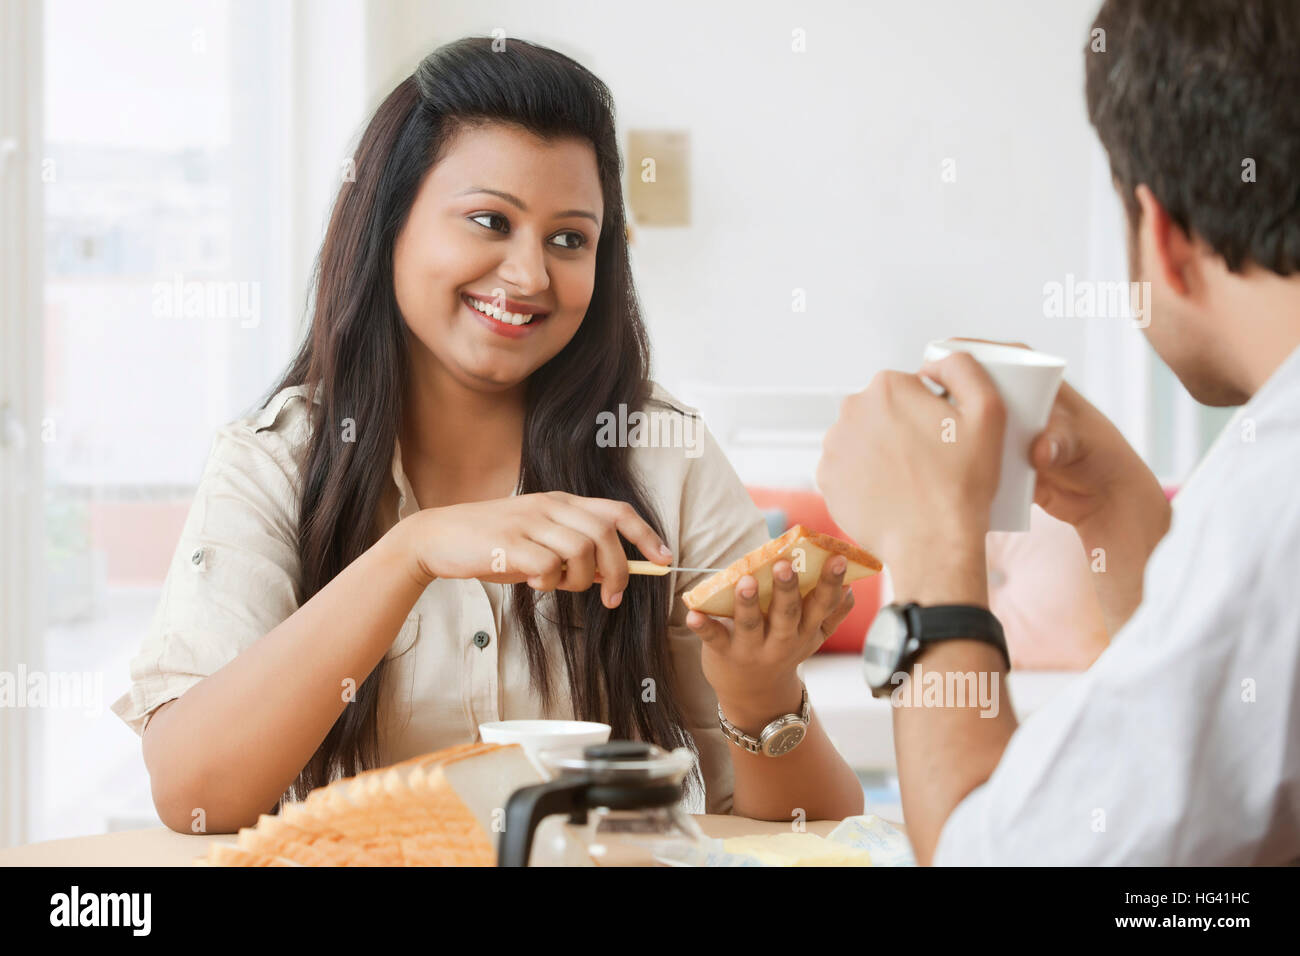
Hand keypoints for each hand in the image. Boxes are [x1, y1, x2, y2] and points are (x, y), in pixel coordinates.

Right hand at [397, 491, 671, 608]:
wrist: (437, 538)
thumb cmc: (492, 545)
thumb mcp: (537, 541)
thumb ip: (571, 551)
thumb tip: (610, 575)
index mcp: (560, 502)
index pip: (616, 511)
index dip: (646, 534)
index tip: (663, 558)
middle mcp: (549, 506)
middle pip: (605, 535)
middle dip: (619, 570)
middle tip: (612, 597)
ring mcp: (529, 523)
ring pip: (581, 550)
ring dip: (580, 579)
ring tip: (559, 586)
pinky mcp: (509, 544)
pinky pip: (548, 566)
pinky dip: (549, 581)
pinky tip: (534, 583)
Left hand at [687, 556, 854, 732]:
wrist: (754, 696)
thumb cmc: (784, 650)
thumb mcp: (812, 637)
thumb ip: (831, 613)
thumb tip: (851, 587)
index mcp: (805, 630)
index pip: (822, 604)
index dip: (831, 583)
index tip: (837, 558)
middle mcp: (782, 641)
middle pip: (787, 613)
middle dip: (786, 589)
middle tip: (784, 564)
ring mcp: (752, 649)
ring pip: (751, 625)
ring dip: (748, 603)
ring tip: (746, 580)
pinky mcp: (723, 654)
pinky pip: (713, 639)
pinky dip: (703, 627)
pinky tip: (692, 614)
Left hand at [816, 352, 1005, 604]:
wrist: (931, 543)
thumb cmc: (961, 484)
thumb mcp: (989, 412)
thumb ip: (964, 368)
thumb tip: (934, 363)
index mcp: (888, 387)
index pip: (909, 388)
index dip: (931, 412)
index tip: (943, 438)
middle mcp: (852, 409)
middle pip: (883, 411)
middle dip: (902, 430)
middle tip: (928, 462)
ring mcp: (834, 445)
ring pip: (864, 439)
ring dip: (882, 453)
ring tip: (909, 481)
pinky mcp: (826, 478)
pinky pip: (848, 469)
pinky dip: (866, 478)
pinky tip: (889, 494)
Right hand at [943, 338, 1169, 633]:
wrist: (1103, 498)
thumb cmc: (1100, 457)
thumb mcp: (1080, 444)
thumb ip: (1061, 442)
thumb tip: (1040, 449)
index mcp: (1030, 376)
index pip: (984, 354)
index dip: (954, 359)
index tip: (931, 371)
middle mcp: (1010, 397)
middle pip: (963, 386)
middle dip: (939, 396)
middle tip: (917, 411)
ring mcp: (1000, 426)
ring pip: (960, 419)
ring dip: (942, 429)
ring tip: (919, 440)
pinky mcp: (994, 454)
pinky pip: (968, 450)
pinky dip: (952, 455)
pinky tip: (931, 464)